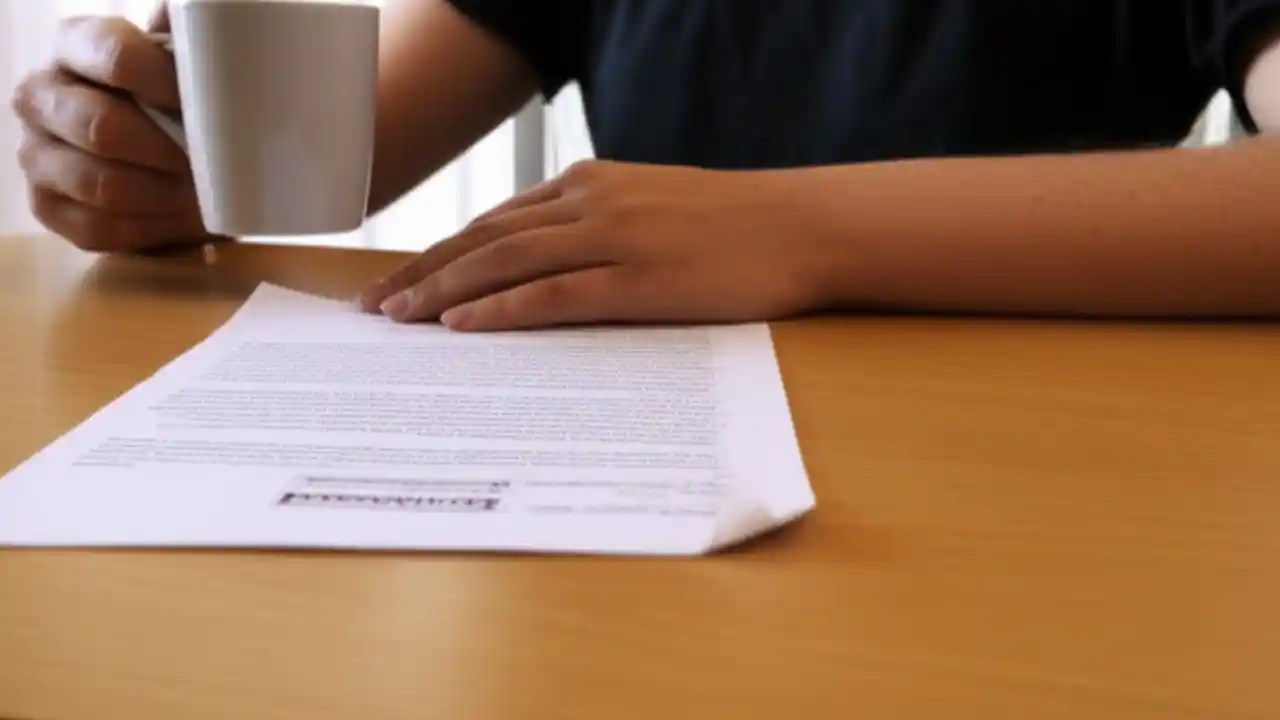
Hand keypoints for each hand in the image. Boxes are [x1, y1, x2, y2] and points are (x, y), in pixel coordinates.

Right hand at [9, 9, 215, 251]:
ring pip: (100, 184)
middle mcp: (40, 94)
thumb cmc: (180, 100)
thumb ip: (192, 38)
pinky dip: (151, 226)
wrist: (170, 158)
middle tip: (211, 165)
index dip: (166, 83)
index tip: (209, 107)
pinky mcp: (46, 205)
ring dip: (164, 194)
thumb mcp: (187, 62)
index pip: (113, 54)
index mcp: (76, 44)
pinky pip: (98, 227)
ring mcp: (35, 153)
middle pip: (102, 128)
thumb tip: (214, 17)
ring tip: (203, 194)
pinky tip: (180, 217)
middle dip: (167, 152)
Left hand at [359, 161, 838, 330]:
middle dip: (422, 272)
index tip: (400, 278)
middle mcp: (589, 202)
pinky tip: (463, 328)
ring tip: (399, 320)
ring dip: (443, 292)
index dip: (440, 251)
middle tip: (375, 307)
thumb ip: (597, 224)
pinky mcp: (637, 280)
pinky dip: (500, 310)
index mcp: (589, 184)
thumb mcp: (652, 207)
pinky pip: (552, 295)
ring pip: (505, 263)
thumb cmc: (732, 224)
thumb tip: (548, 258)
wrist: (801, 225)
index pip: (495, 220)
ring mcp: (612, 238)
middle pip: (484, 239)